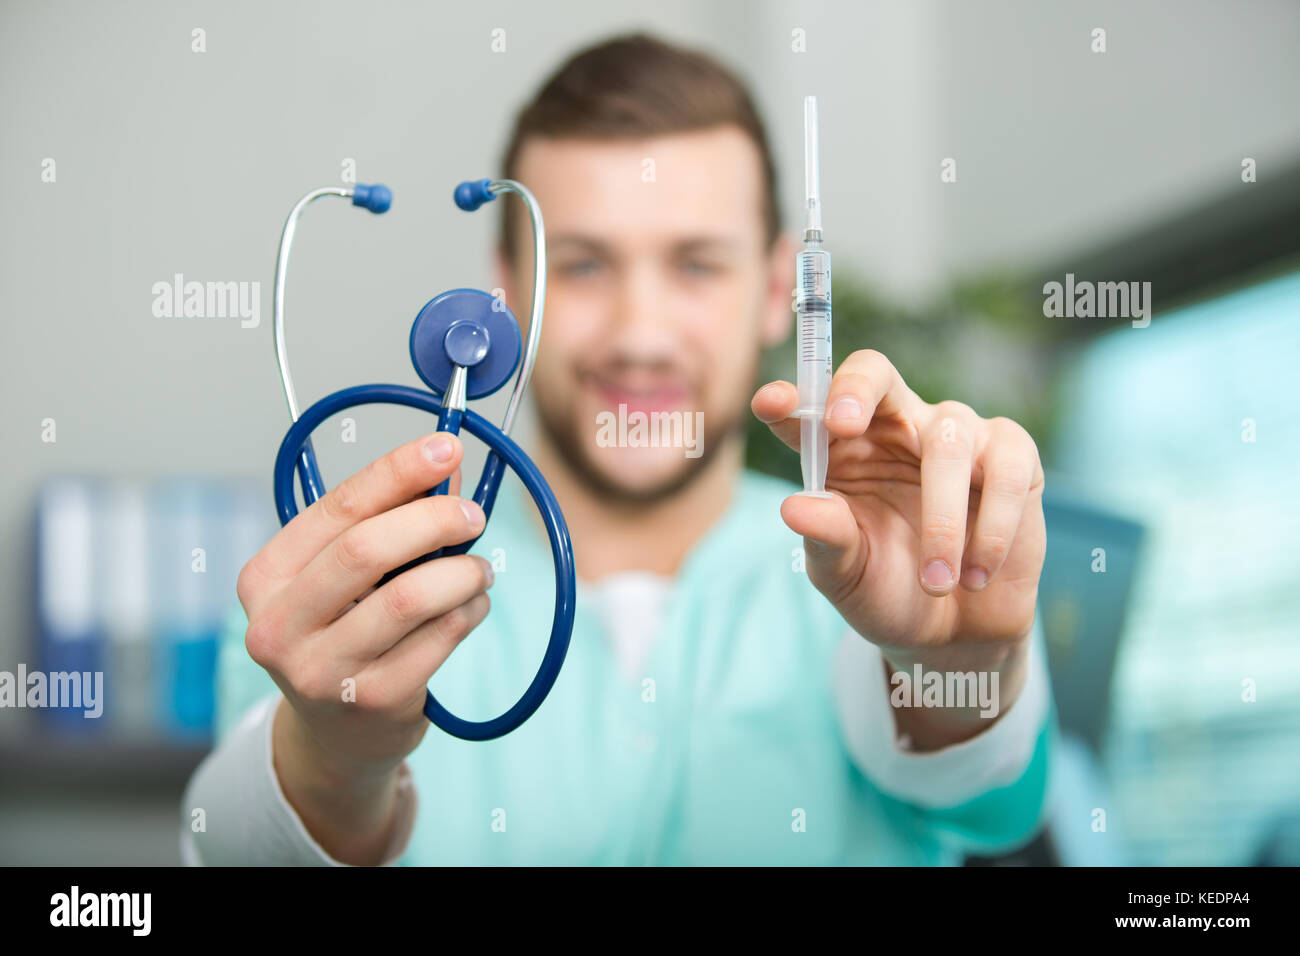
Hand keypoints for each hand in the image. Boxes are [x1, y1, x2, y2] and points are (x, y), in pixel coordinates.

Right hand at [235, 431, 493, 861]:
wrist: (336, 737)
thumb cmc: (342, 634)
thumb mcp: (346, 577)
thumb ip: (388, 518)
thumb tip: (446, 464)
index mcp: (264, 579)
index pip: (337, 508)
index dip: (397, 471)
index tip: (446, 446)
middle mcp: (279, 627)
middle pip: (367, 548)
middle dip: (434, 518)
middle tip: (474, 514)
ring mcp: (324, 671)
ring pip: (412, 596)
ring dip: (462, 570)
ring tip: (479, 569)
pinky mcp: (374, 702)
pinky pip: (441, 636)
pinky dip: (470, 609)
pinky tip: (473, 605)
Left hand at [752, 351, 1044, 742]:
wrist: (953, 634)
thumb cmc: (887, 590)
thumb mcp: (844, 574)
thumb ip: (826, 538)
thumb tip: (796, 507)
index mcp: (842, 450)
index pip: (812, 406)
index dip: (792, 399)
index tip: (772, 405)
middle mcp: (894, 428)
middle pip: (875, 372)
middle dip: (856, 390)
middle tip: (843, 425)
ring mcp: (956, 435)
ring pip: (948, 439)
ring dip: (942, 521)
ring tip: (936, 583)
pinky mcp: (1010, 458)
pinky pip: (1007, 466)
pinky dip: (993, 527)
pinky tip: (976, 573)